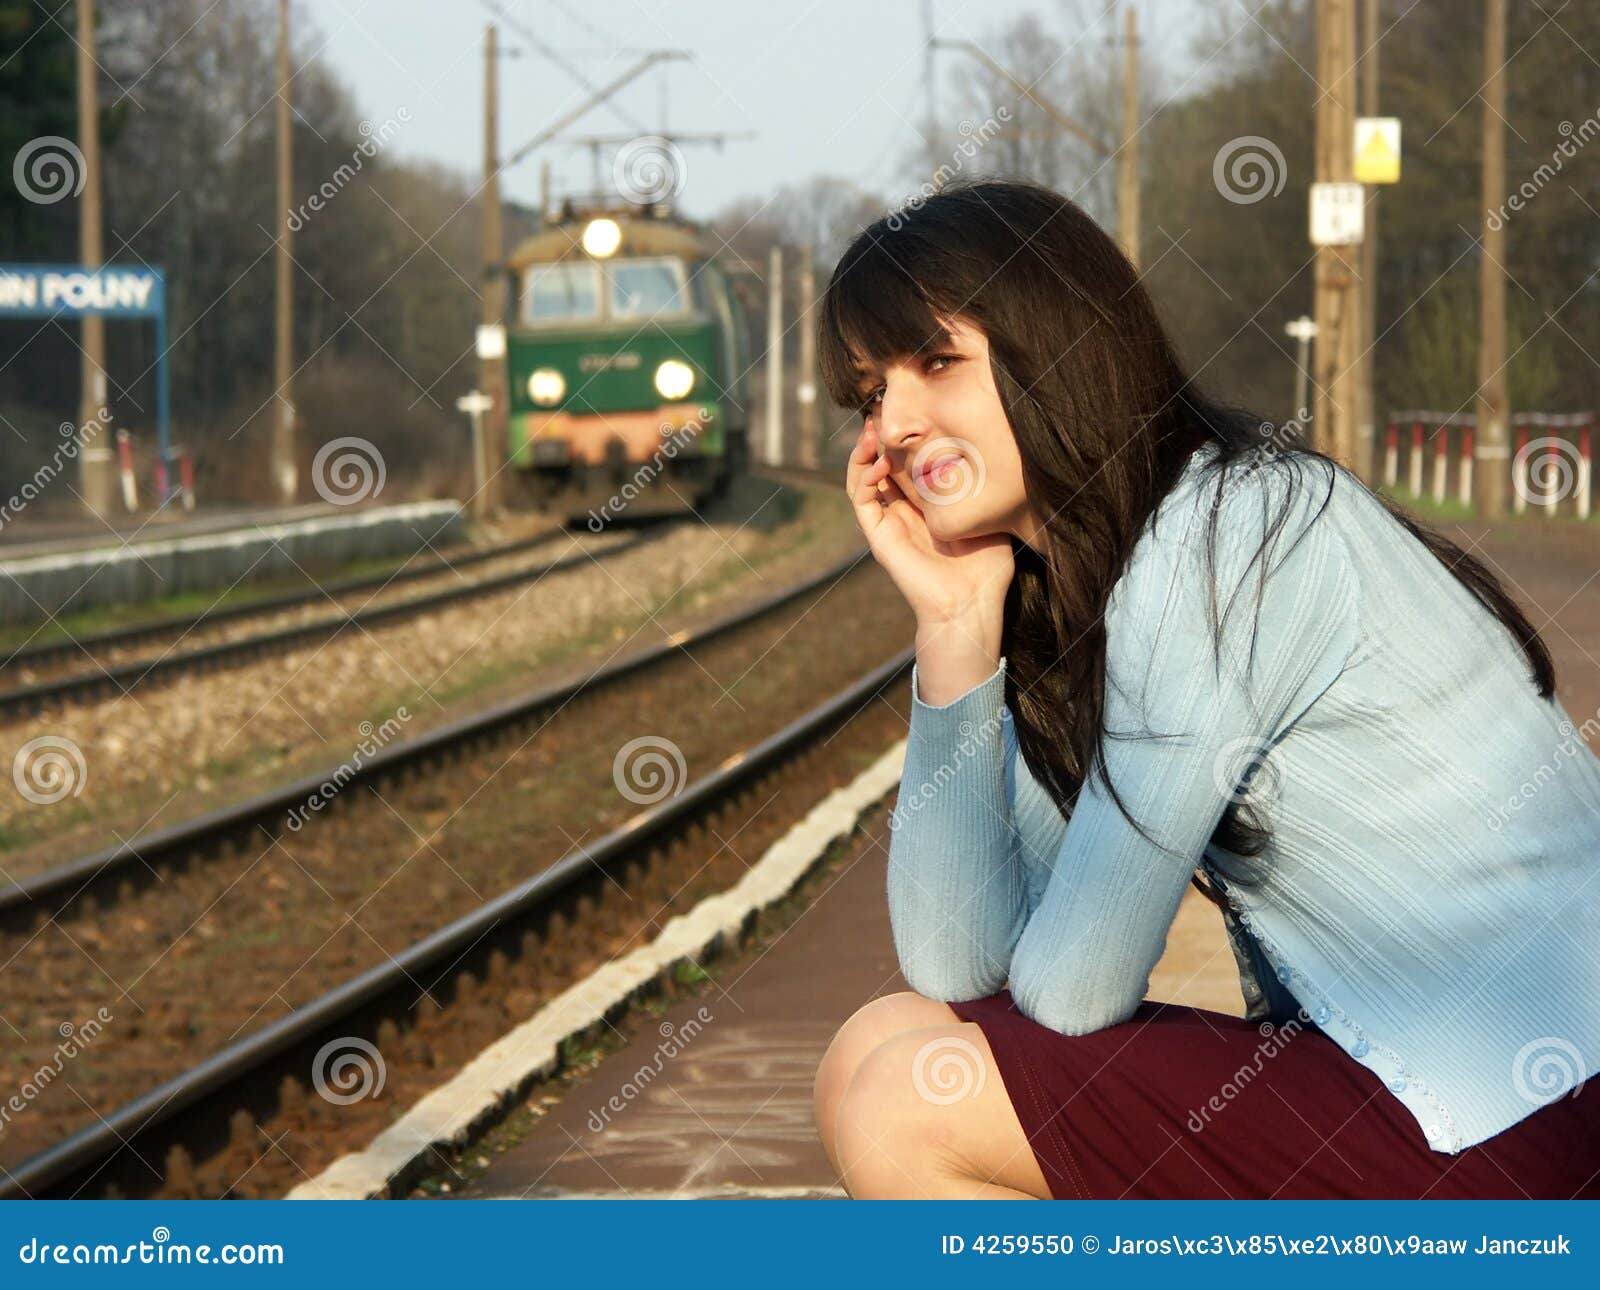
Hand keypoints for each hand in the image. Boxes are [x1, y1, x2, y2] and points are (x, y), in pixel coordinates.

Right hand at [846, 422, 1014, 628]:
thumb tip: (997, 451)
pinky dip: (864, 477)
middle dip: (878, 438)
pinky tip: (879, 462)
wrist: (970, 605)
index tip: (911, 413)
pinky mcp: (880, 538)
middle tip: (881, 412)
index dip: (903, 439)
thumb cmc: (987, 568)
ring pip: (862, 479)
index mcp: (927, 507)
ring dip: (863, 453)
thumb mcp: (988, 515)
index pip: (906, 465)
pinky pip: (862, 501)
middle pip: (880, 466)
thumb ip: (983, 488)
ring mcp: (889, 525)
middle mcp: (904, 513)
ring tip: (871, 430)